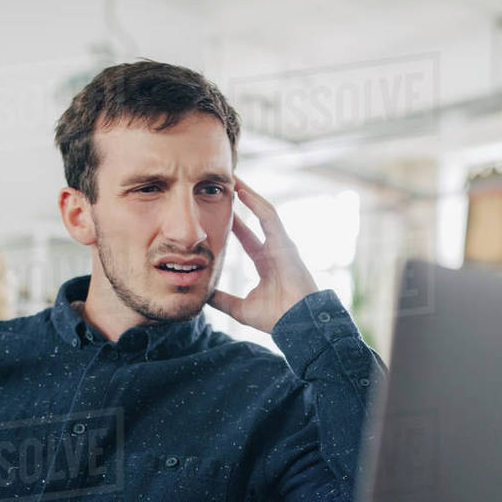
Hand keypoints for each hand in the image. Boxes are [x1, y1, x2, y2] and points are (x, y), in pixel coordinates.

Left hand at [207, 178, 318, 333]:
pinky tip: (243, 191)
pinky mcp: (285, 243)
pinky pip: (270, 217)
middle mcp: (274, 250)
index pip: (246, 237)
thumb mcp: (241, 308)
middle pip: (255, 218)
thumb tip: (202, 296)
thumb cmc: (276, 318)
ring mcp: (281, 244)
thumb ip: (222, 300)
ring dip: (249, 194)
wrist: (298, 324)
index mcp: (265, 263)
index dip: (234, 222)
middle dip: (242, 200)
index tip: (218, 208)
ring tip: (233, 178)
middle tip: (225, 183)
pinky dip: (256, 203)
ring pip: (264, 212)